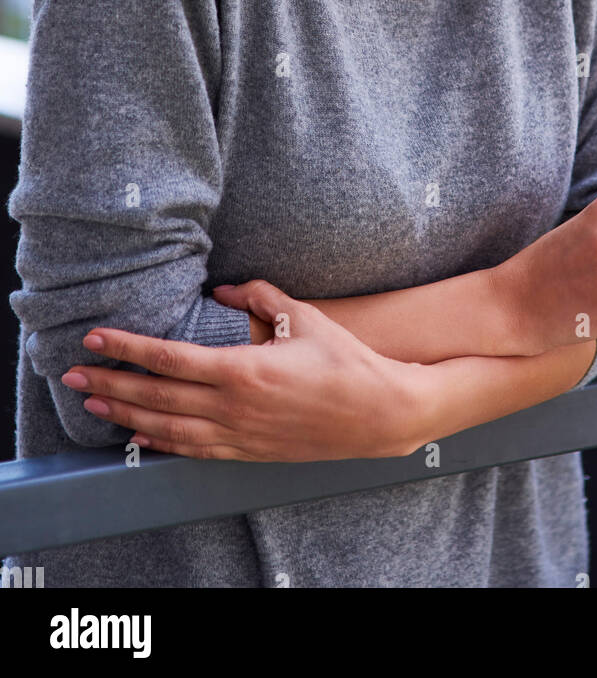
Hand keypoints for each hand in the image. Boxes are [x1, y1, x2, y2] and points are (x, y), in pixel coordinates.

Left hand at [60, 281, 420, 460]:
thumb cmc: (344, 360)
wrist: (378, 413)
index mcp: (243, 370)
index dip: (127, 348)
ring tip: (94, 406)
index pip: (169, 359)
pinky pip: (193, 450)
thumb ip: (258, 296)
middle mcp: (233, 407)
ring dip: (126, 417)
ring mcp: (239, 434)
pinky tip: (142, 436)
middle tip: (72, 376)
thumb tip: (221, 290)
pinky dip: (161, 443)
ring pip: (167, 430)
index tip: (97, 339)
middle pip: (156, 397)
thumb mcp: (303, 316)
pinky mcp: (249, 452)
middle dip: (109, 385)